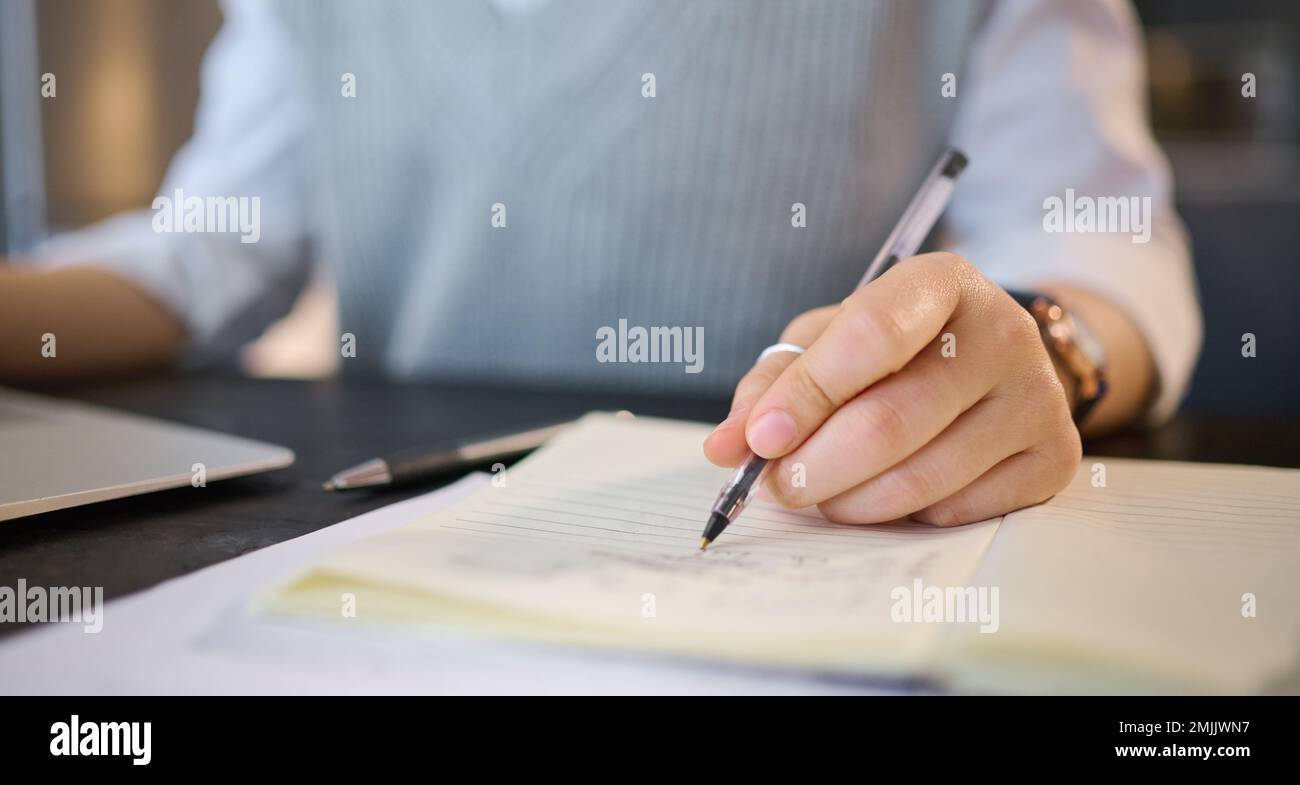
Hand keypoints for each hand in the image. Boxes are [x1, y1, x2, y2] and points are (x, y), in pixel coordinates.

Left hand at [703, 252, 1081, 525]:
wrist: (992, 366)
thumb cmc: (894, 350)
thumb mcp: (828, 341)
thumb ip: (773, 384)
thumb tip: (725, 445)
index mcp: (943, 283)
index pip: (872, 334)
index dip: (808, 394)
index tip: (759, 439)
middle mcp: (1005, 332)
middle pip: (893, 419)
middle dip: (816, 465)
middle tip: (777, 485)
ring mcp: (1038, 398)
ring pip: (923, 477)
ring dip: (850, 501)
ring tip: (820, 494)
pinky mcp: (1054, 459)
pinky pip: (959, 510)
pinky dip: (906, 515)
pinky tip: (887, 494)